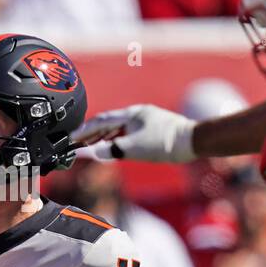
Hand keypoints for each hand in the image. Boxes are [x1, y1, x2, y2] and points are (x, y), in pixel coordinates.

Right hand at [72, 105, 197, 162]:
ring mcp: (145, 120)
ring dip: (103, 137)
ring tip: (91, 146)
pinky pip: (128, 132)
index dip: (84, 130)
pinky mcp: (152, 129)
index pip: (101, 121)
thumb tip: (96, 152)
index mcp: (131, 114)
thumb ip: (113, 150)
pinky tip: (114, 146)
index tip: (72, 138)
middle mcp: (137, 114)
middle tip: (77, 143)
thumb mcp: (135, 148)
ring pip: (118, 128)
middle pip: (108, 123)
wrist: (192, 142)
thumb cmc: (165, 143)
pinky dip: (116, 139)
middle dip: (91, 134)